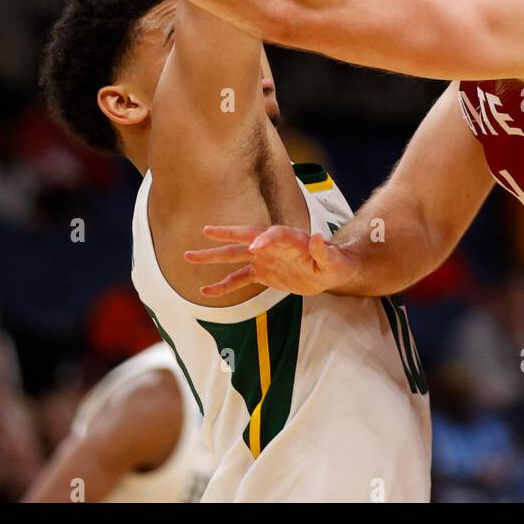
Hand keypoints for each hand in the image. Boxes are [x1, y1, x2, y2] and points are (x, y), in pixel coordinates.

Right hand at [184, 225, 359, 297]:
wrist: (330, 272)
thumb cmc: (334, 263)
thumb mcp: (333, 260)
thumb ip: (323, 250)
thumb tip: (317, 238)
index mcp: (289, 238)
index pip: (274, 234)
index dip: (264, 239)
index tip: (254, 248)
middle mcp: (271, 245)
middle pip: (244, 238)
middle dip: (225, 236)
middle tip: (204, 232)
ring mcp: (264, 258)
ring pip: (234, 257)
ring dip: (213, 257)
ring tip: (189, 257)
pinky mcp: (262, 273)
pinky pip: (238, 279)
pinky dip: (223, 285)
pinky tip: (206, 291)